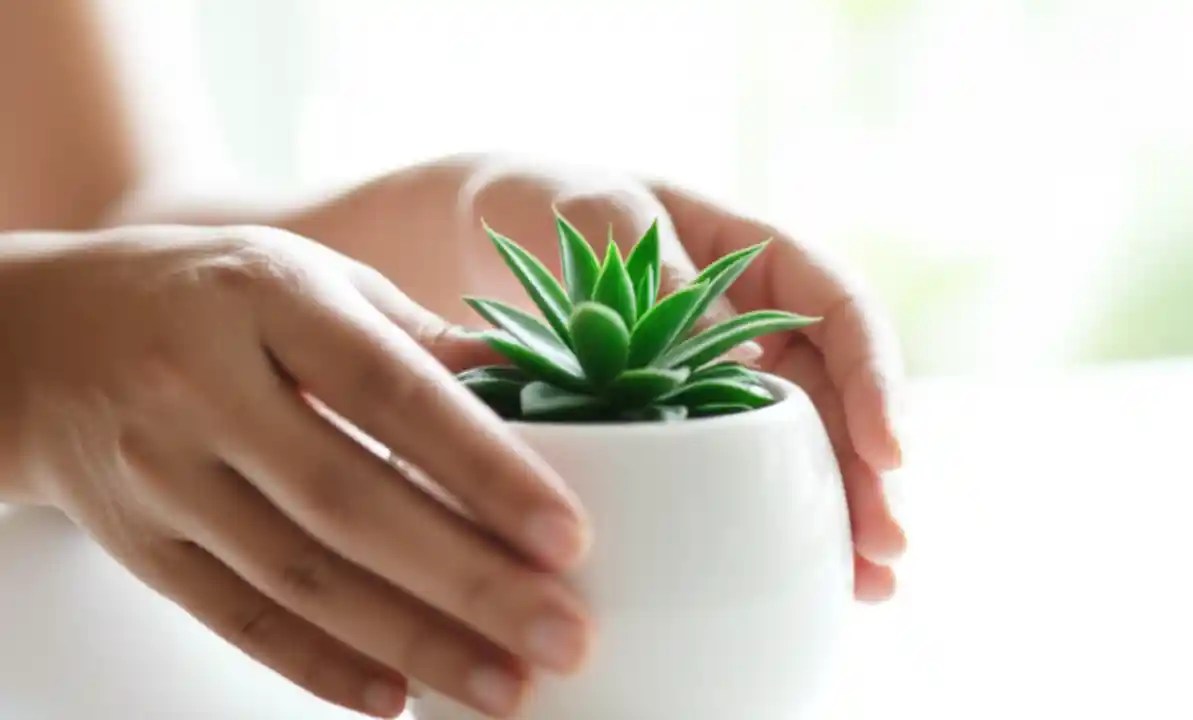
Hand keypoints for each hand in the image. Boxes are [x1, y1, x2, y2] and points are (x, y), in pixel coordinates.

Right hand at [0, 226, 592, 717]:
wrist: (42, 338)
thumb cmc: (210, 296)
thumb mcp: (309, 277)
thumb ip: (413, 334)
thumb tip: (525, 382)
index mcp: (271, 301)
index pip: (393, 393)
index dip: (486, 469)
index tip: (566, 537)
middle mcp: (206, 388)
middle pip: (350, 502)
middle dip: (468, 581)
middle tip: (563, 638)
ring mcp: (163, 472)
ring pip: (299, 577)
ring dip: (412, 641)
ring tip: (506, 686)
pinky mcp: (138, 541)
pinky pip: (234, 615)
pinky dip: (318, 664)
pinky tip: (395, 694)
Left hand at [442, 159, 905, 600]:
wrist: (483, 237)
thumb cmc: (545, 202)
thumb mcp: (597, 212)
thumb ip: (660, 267)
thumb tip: (746, 360)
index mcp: (756, 256)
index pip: (842, 309)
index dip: (876, 378)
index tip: (888, 449)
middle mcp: (756, 321)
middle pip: (837, 397)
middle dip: (869, 472)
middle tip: (884, 548)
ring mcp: (725, 380)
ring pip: (802, 448)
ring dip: (840, 514)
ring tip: (868, 586)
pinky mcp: (684, 429)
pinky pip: (736, 475)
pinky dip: (770, 524)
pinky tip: (798, 579)